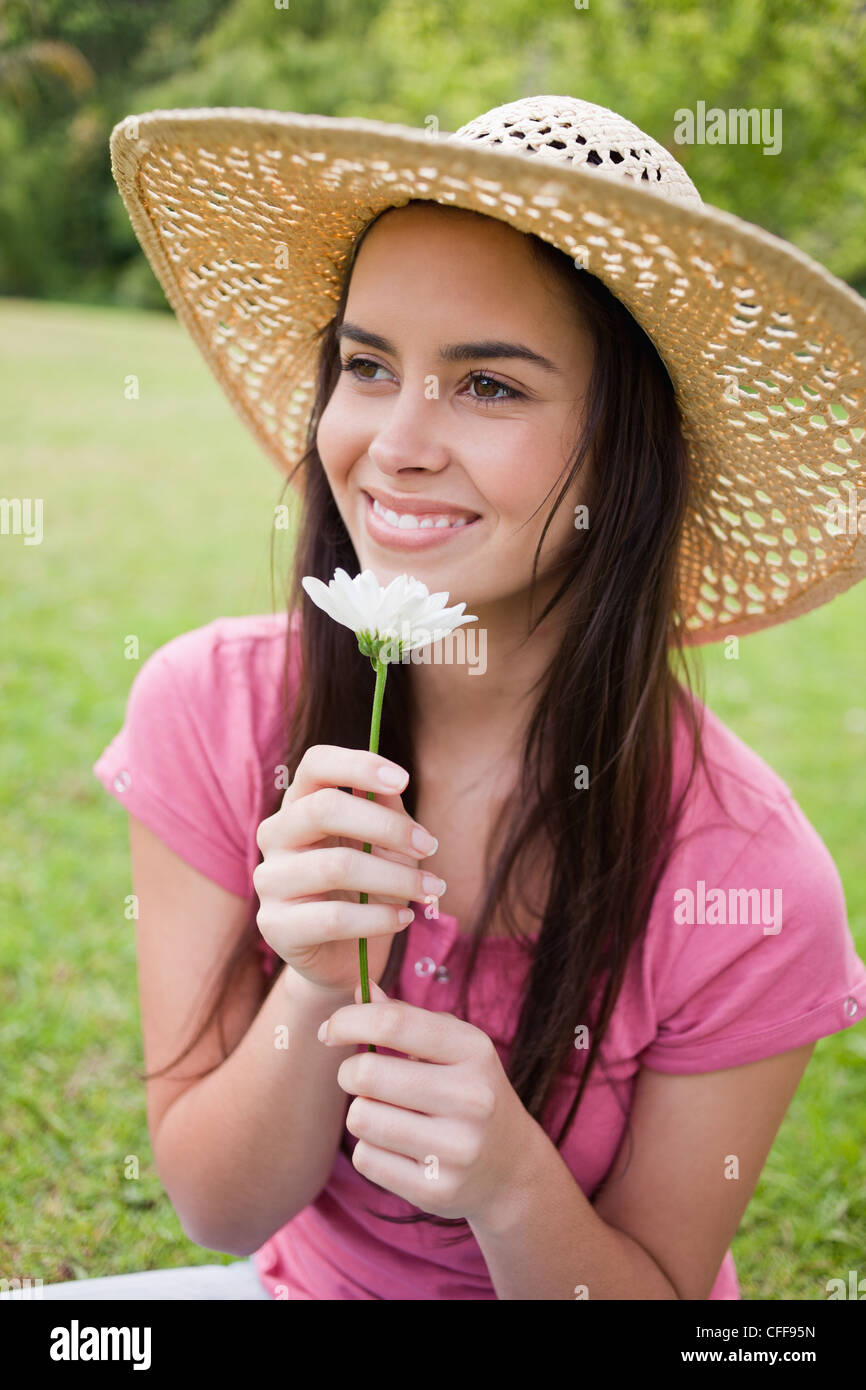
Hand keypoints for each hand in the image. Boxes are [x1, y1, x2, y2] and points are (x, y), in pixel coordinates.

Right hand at [252, 744, 444, 994]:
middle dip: (387, 827)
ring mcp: (269, 880)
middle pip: (322, 809)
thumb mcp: (386, 845)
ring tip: (430, 889)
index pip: (316, 765)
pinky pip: (333, 918)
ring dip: (395, 878)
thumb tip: (393, 786)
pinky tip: (404, 918)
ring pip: (335, 866)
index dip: (359, 765)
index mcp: (300, 804)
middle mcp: (275, 834)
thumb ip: (386, 812)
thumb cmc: (368, 889)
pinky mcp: (274, 925)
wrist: (346, 956)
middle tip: (430, 846)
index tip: (404, 780)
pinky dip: (379, 918)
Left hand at [319, 979, 538, 1225]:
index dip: (348, 1021)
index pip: (393, 1022)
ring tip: (387, 1114)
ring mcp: (456, 1148)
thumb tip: (359, 986)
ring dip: (361, 1112)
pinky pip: (366, 1159)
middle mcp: (471, 1098)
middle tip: (361, 1078)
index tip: (330, 1030)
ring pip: (361, 1118)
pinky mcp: (436, 1189)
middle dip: (350, 1073)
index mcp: (474, 1051)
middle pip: (367, 1073)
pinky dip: (370, 1149)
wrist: (510, 1166)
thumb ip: (404, 1017)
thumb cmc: (468, 1089)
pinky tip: (398, 1147)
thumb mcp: (451, 1047)